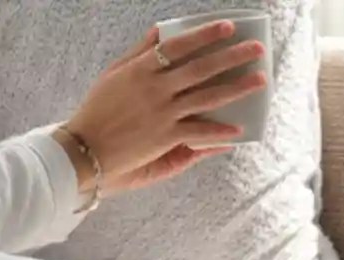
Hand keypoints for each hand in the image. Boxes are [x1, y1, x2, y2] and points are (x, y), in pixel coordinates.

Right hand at [63, 23, 266, 193]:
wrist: (84, 149)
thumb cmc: (98, 109)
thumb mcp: (114, 74)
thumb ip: (139, 52)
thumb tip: (160, 30)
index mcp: (140, 70)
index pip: (178, 46)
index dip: (205, 35)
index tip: (228, 27)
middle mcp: (154, 89)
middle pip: (201, 69)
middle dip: (232, 57)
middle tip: (258, 50)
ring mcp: (162, 113)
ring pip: (207, 98)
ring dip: (237, 88)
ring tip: (260, 81)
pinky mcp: (165, 138)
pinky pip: (199, 133)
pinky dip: (219, 132)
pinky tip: (239, 130)